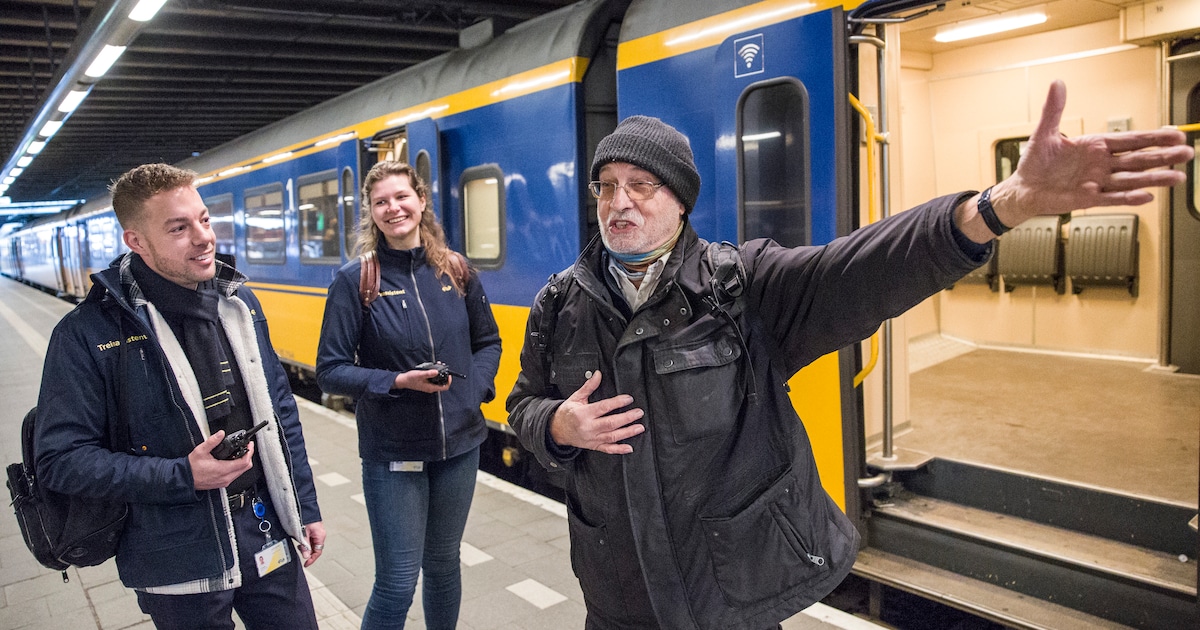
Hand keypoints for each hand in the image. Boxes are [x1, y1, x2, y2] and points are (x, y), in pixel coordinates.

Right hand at [188, 431, 253, 490]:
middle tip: (247, 448)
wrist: (185, 479)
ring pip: (241, 472)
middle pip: (246, 467)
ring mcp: (225, 481)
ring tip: (240, 452)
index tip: (250, 445)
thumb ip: (212, 441)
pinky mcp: (223, 483)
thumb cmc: (192, 467)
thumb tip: (220, 434)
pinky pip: (235, 475)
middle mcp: (226, 477)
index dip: (249, 452)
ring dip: (243, 462)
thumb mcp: (201, 450)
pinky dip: (237, 468)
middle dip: (248, 456)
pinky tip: (233, 461)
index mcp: (222, 469)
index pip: (244, 462)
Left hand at [297, 521, 325, 566]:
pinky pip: (311, 540)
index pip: (317, 552)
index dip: (312, 559)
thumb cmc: (305, 518)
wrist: (305, 508)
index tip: (306, 563)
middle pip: (315, 549)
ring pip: (312, 544)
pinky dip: (306, 542)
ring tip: (300, 543)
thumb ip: (305, 546)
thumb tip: (306, 556)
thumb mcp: (304, 534)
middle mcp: (320, 535)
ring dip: (306, 546)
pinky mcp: (314, 531)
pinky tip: (301, 539)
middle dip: (307, 552)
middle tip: (300, 550)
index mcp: (320, 536)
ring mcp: (318, 533)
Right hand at [393, 368, 450, 392]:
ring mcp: (429, 385)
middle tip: (443, 367)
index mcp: (431, 387)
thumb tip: (437, 372)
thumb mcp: (420, 374)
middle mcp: (431, 388)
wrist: (403, 381)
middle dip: (444, 375)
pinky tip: (434, 367)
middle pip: (442, 383)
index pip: (444, 387)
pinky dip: (435, 373)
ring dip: (440, 373)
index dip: (448, 381)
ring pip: (438, 380)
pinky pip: (434, 378)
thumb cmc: (410, 379)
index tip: (448, 374)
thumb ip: (428, 373)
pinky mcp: (427, 382)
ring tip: (439, 365)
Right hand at [549, 371, 644, 453]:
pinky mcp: (593, 446)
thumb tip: (597, 374)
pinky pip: (607, 449)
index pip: (603, 407)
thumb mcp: (576, 397)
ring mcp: (591, 438)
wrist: (556, 430)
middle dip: (626, 418)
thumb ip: (589, 386)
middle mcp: (588, 427)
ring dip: (627, 433)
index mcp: (583, 413)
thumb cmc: (567, 413)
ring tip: (639, 427)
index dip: (617, 403)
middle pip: (610, 423)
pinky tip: (629, 448)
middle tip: (638, 413)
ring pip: (612, 437)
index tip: (628, 399)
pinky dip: (619, 449)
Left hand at [959, 80, 1193, 241]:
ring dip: (1154, 179)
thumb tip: (1058, 82)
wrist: (1022, 188)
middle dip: (1163, 157)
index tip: (1175, 134)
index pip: (1130, 140)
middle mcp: (1101, 165)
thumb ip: (1054, 109)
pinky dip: (1128, 198)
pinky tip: (1146, 197)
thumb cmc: (1035, 162)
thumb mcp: (1044, 133)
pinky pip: (1111, 199)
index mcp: (1096, 146)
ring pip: (1131, 180)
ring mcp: (1097, 182)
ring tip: (1177, 177)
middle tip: (1187, 154)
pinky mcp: (1087, 200)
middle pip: (1138, 160)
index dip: (1153, 137)